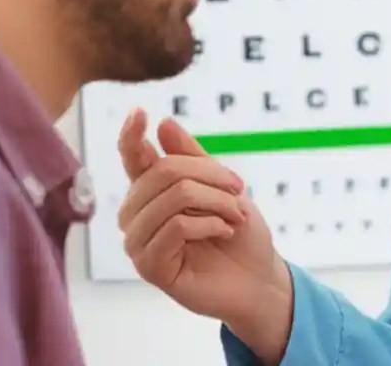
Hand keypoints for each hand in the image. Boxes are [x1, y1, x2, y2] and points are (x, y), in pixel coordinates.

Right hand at [117, 110, 292, 360]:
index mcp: (151, 192)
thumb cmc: (240, 232)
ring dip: (216, 202)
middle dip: (211, 176)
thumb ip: (193, 157)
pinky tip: (224, 232)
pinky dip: (210, 223)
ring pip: (173, 197)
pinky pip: (177, 226)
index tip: (140, 112)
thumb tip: (163, 123)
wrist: (259, 278)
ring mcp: (139, 243)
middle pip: (163, 172)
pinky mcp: (150, 267)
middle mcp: (137, 215)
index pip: (132, 158)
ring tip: (234, 216)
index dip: (131, 135)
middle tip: (238, 191)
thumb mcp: (223, 186)